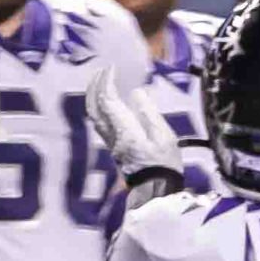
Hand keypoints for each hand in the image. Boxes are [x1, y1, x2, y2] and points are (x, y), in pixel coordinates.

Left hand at [86, 67, 182, 185]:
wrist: (157, 192)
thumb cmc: (165, 165)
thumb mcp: (164, 137)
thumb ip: (148, 113)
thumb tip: (136, 94)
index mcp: (125, 131)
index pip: (108, 100)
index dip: (107, 81)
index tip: (112, 68)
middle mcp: (112, 136)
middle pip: (94, 107)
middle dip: (95, 86)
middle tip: (102, 71)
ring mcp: (111, 143)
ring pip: (94, 115)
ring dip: (94, 96)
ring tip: (101, 83)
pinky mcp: (114, 148)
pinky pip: (100, 123)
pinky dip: (99, 107)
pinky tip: (107, 103)